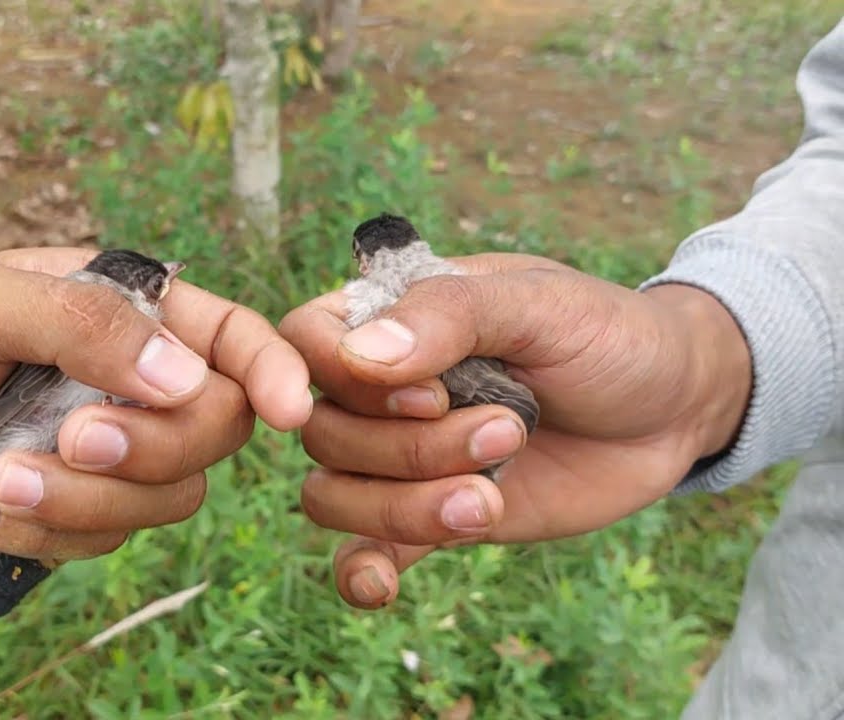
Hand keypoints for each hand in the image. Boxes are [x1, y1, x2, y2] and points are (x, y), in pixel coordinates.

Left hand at [0, 248, 311, 561]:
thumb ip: (77, 318)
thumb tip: (180, 372)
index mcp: (126, 311)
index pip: (230, 334)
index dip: (272, 368)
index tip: (288, 411)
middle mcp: (138, 382)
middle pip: (216, 426)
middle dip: (148, 443)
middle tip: (68, 439)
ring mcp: (115, 453)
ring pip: (165, 496)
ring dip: (77, 498)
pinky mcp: (82, 513)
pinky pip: (98, 541)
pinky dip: (32, 533)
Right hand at [279, 253, 751, 607]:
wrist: (672, 408)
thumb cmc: (606, 335)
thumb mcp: (539, 304)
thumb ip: (451, 315)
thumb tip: (359, 354)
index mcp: (391, 317)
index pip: (304, 342)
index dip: (343, 379)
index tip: (430, 393)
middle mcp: (380, 389)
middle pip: (324, 434)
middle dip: (410, 448)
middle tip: (508, 428)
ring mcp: (401, 456)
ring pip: (335, 496)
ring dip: (404, 506)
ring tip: (488, 495)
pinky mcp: (431, 516)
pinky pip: (368, 550)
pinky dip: (362, 572)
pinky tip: (381, 590)